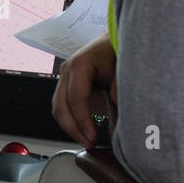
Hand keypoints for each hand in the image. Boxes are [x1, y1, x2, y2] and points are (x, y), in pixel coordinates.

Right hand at [52, 32, 117, 148]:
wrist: (115, 38)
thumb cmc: (119, 48)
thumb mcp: (124, 67)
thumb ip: (120, 91)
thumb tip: (119, 117)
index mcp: (79, 64)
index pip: (76, 98)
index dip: (83, 120)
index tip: (92, 137)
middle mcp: (67, 70)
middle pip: (60, 106)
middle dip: (73, 129)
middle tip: (89, 144)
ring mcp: (65, 77)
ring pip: (59, 108)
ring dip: (71, 127)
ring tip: (87, 140)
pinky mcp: (69, 84)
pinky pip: (64, 106)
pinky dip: (72, 120)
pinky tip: (84, 130)